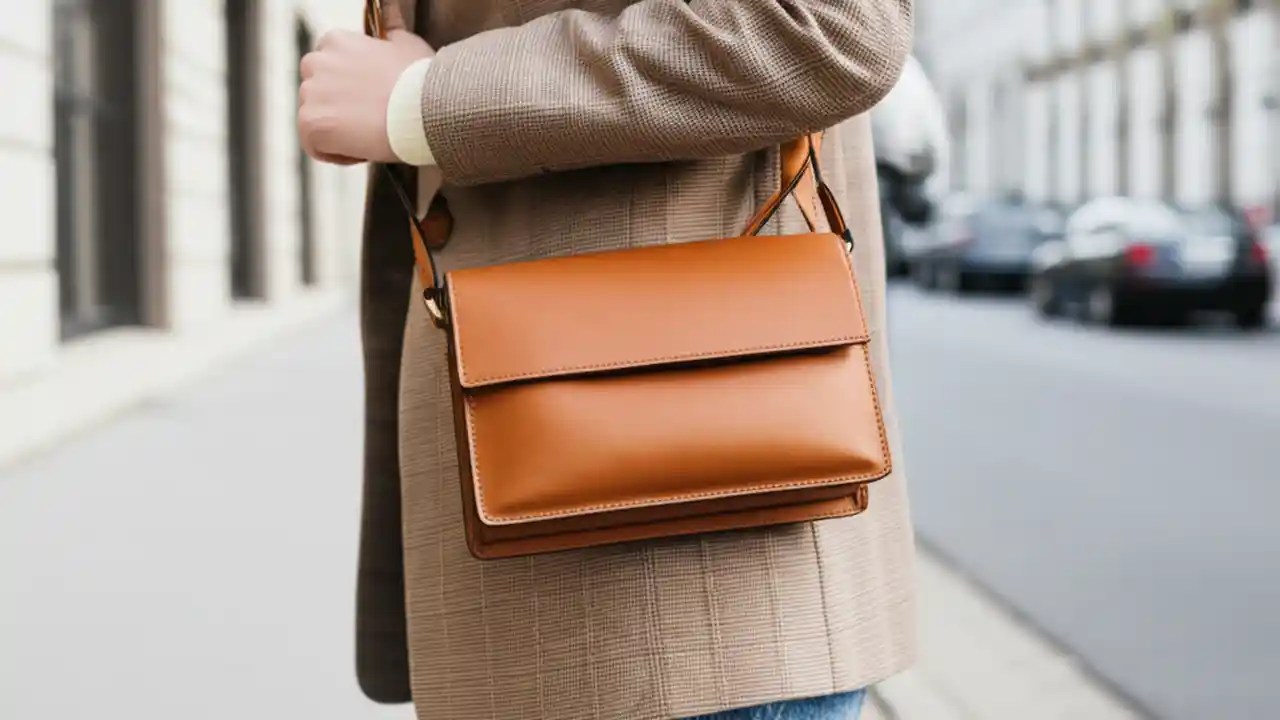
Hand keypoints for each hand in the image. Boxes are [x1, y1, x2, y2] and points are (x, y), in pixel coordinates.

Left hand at [298, 4, 432, 164]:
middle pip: (317, 93)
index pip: (328, 68)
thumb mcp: (406, 43)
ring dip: (338, 132)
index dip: (349, 89)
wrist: (424, 110)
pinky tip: (363, 150)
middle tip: (370, 122)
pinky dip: (337, 154)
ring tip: (370, 137)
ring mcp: (310, 93)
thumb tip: (393, 11)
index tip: (371, 101)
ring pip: (315, 120)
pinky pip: (315, 146)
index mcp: (335, 41)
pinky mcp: (311, 123)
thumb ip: (391, 28)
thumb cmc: (420, 80)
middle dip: (338, 108)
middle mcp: (316, 62)